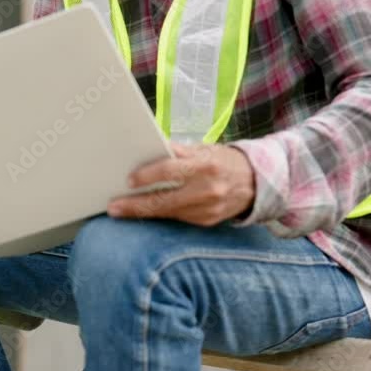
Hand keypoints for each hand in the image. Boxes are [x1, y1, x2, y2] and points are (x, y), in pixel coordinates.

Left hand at [107, 143, 255, 226]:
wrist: (256, 181)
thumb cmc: (221, 161)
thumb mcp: (203, 149)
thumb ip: (177, 153)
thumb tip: (147, 151)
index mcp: (205, 164)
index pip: (170, 170)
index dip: (148, 176)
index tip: (129, 180)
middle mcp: (207, 188)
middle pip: (165, 200)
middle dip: (136, 205)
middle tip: (114, 207)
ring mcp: (208, 208)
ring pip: (168, 213)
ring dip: (143, 213)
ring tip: (121, 211)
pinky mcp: (207, 221)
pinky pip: (178, 219)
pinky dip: (160, 215)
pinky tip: (144, 214)